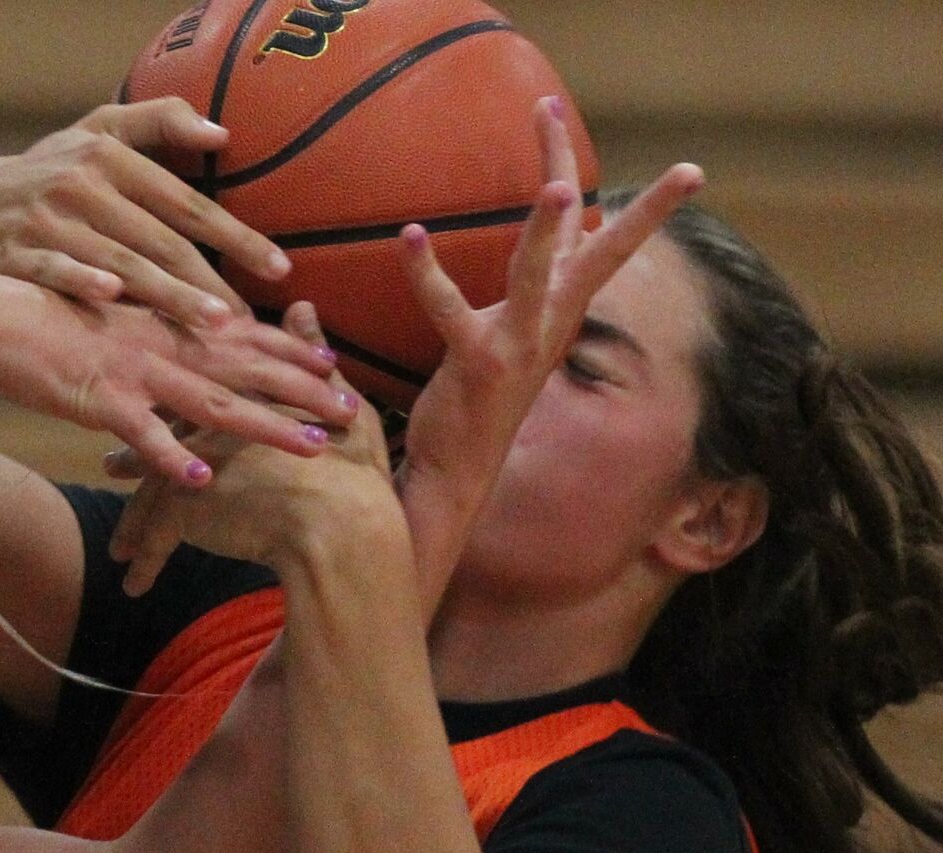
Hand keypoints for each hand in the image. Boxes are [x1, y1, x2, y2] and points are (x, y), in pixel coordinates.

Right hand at [0, 98, 290, 329]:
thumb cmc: (49, 174)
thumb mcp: (97, 132)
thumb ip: (159, 122)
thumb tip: (221, 134)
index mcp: (110, 157)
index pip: (185, 203)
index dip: (235, 235)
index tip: (278, 267)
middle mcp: (82, 185)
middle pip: (159, 240)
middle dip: (209, 279)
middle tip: (251, 317)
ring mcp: (47, 220)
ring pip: (118, 261)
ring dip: (167, 294)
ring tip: (211, 325)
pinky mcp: (15, 253)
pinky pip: (54, 271)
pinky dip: (81, 281)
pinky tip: (111, 298)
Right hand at [0, 276, 357, 484]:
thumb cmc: (44, 314)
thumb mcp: (109, 315)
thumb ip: (152, 327)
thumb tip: (184, 341)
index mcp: (166, 321)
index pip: (243, 334)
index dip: (292, 350)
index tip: (337, 365)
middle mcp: (162, 343)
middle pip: (246, 368)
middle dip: (303, 391)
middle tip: (354, 412)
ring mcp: (133, 373)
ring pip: (211, 403)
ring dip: (265, 426)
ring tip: (312, 448)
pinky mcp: (97, 399)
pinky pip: (141, 436)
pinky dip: (172, 459)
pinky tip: (202, 482)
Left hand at [105, 302, 392, 595]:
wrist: (341, 522)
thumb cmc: (354, 471)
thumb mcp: (339, 406)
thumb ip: (311, 360)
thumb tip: (301, 306)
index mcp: (239, 400)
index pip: (194, 400)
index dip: (175, 410)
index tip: (155, 414)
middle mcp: (204, 429)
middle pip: (157, 442)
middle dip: (135, 457)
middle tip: (110, 467)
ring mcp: (188, 468)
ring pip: (148, 496)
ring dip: (134, 521)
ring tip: (120, 544)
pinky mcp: (180, 511)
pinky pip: (152, 542)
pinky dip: (143, 563)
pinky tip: (133, 585)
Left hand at [397, 97, 704, 599]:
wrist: (456, 474)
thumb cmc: (475, 398)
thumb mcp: (511, 332)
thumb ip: (525, 291)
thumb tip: (538, 250)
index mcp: (559, 309)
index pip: (587, 232)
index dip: (594, 178)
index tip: (601, 129)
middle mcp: (552, 322)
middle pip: (603, 250)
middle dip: (650, 209)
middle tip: (690, 167)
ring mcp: (520, 343)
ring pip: (539, 274)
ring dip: (547, 231)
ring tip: (556, 187)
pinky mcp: (478, 362)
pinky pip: (450, 309)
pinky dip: (427, 272)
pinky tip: (411, 235)